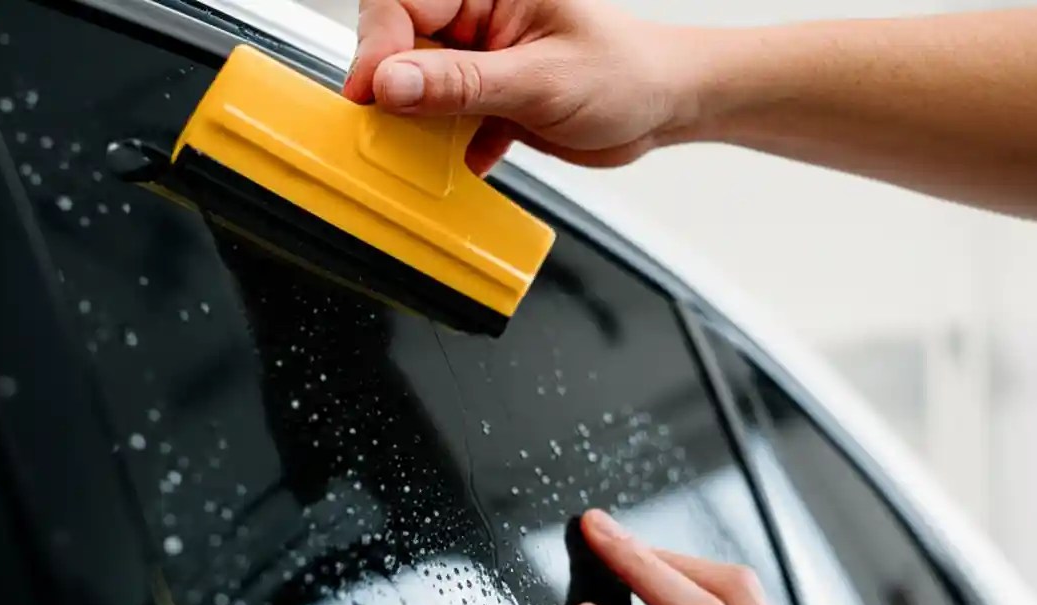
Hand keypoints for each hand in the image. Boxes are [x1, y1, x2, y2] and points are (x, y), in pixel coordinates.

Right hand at [343, 0, 720, 173]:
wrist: (664, 108)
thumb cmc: (626, 73)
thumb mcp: (541, 80)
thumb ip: (463, 83)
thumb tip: (392, 83)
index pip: (405, 3)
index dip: (379, 48)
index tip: (372, 94)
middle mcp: (478, 16)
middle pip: (400, 43)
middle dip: (394, 88)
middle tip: (391, 126)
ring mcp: (479, 58)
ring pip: (415, 85)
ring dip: (417, 122)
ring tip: (428, 150)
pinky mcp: (484, 96)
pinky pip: (442, 118)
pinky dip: (446, 146)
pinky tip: (468, 158)